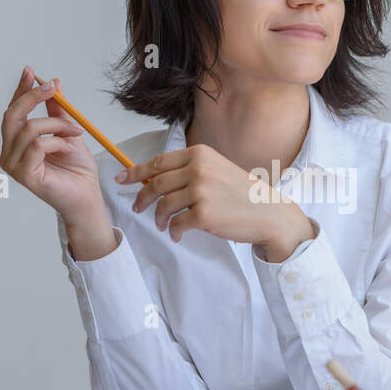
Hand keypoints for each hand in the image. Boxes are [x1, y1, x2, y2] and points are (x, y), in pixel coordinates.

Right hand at [0, 66, 106, 225]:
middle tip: (52, 88)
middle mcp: (9, 153)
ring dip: (57, 125)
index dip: (20, 91)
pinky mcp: (25, 176)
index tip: (30, 71)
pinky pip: (38, 146)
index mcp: (16, 142)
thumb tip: (53, 83)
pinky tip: (69, 148)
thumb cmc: (77, 169)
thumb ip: (57, 110)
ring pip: (30, 129)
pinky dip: (58, 142)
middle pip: (12, 116)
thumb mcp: (68, 131)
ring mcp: (14, 166)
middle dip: (32, 97)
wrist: (88, 196)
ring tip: (75, 132)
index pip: (13, 111)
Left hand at [119, 143, 314, 259]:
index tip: (121, 179)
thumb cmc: (244, 194)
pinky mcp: (204, 214)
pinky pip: (176, 224)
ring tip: (164, 225)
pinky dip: (174, 232)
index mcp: (200, 154)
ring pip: (163, 206)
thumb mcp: (217, 170)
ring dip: (159, 218)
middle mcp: (198, 169)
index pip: (158, 162)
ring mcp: (201, 191)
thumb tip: (155, 178)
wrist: (270, 213)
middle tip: (137, 208)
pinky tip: (178, 235)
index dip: (135, 172)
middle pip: (155, 184)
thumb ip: (189, 170)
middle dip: (141, 198)